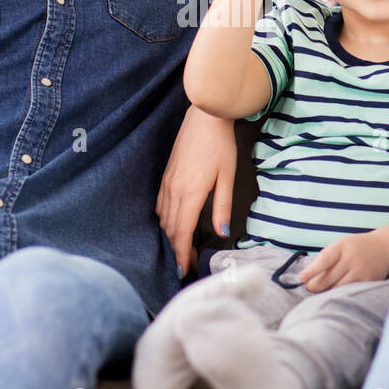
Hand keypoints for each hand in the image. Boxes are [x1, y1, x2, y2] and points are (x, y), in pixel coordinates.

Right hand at [156, 106, 236, 276]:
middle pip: (170, 230)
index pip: (182, 233)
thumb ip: (223, 207)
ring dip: (171, 236)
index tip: (184, 270)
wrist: (205, 117)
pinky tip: (175, 224)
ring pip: (164, 219)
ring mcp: (167, 183)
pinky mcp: (166, 176)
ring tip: (182, 248)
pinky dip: (166, 220)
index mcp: (190, 193)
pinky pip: (161, 205)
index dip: (182, 254)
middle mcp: (174, 191)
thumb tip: (222, 233)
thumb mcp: (227, 177)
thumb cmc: (220, 145)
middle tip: (185, 265)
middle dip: (177, 250)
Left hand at [298, 231, 388, 292]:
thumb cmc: (355, 247)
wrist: (383, 249)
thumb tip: (308, 275)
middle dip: (315, 285)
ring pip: (338, 287)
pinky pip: (349, 291)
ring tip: (320, 291)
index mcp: (342, 246)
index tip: (301, 278)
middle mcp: (352, 258)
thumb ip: (326, 257)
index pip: (324, 260)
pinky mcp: (368, 281)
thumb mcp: (340, 244)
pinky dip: (339, 294)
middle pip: (328, 277)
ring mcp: (361, 271)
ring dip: (326, 291)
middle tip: (309, 287)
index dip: (312, 270)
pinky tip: (334, 294)